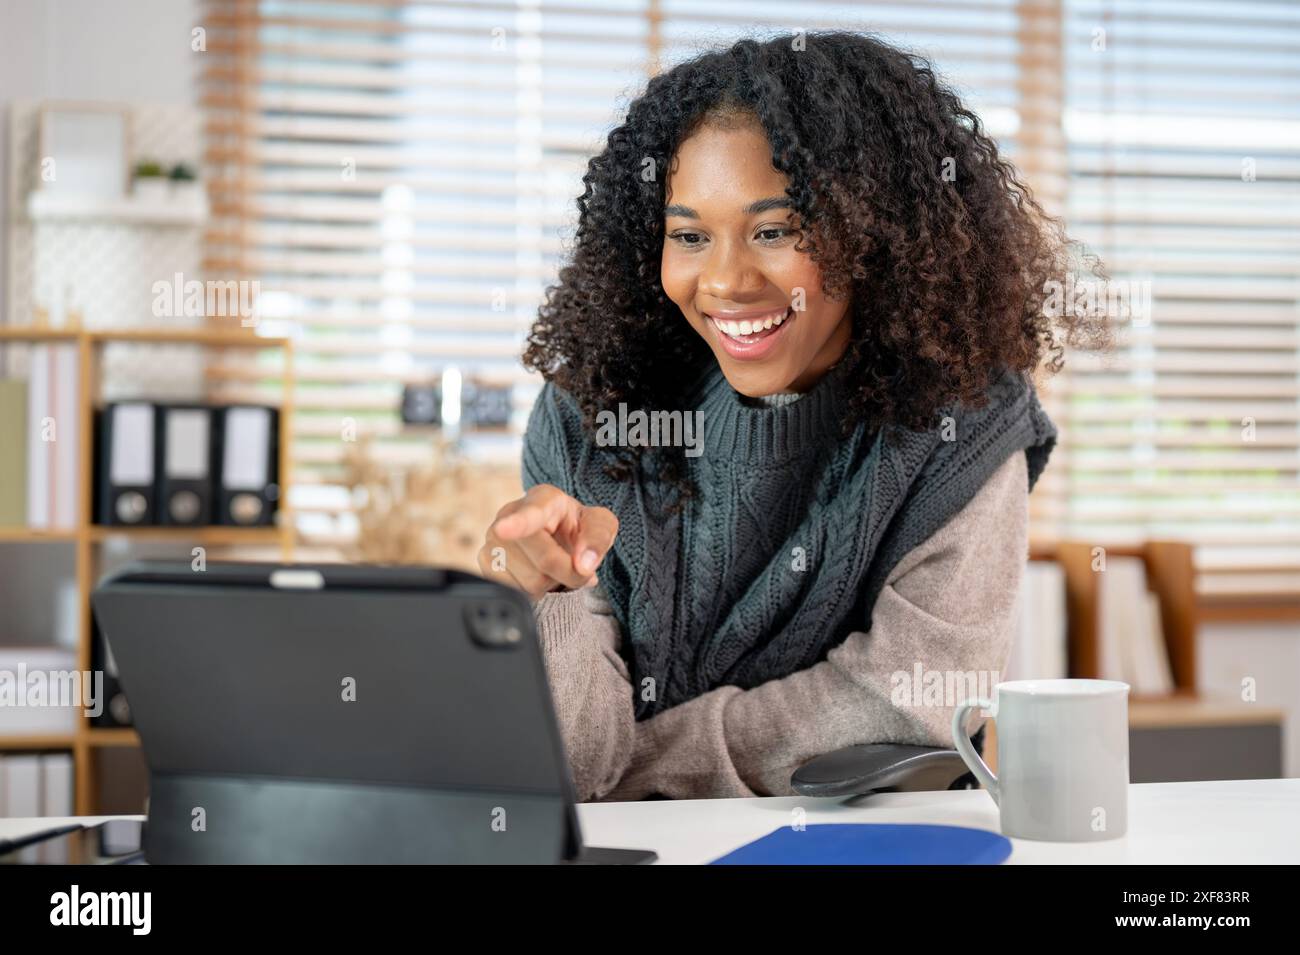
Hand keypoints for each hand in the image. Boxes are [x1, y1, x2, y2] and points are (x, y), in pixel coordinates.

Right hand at [477, 484, 618, 600]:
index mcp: (543, 498)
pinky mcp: (484, 560)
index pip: (531, 513)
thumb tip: (583, 565)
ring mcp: (492, 537)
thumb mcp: (600, 525)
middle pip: (544, 561)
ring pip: (528, 582)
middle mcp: (510, 512)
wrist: (557, 535)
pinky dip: (530, 592)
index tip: (504, 529)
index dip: (517, 524)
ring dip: (548, 583)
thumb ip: (598, 539)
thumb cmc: (577, 527)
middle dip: (567, 572)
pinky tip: (533, 573)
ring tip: (550, 565)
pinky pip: (512, 591)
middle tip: (574, 563)